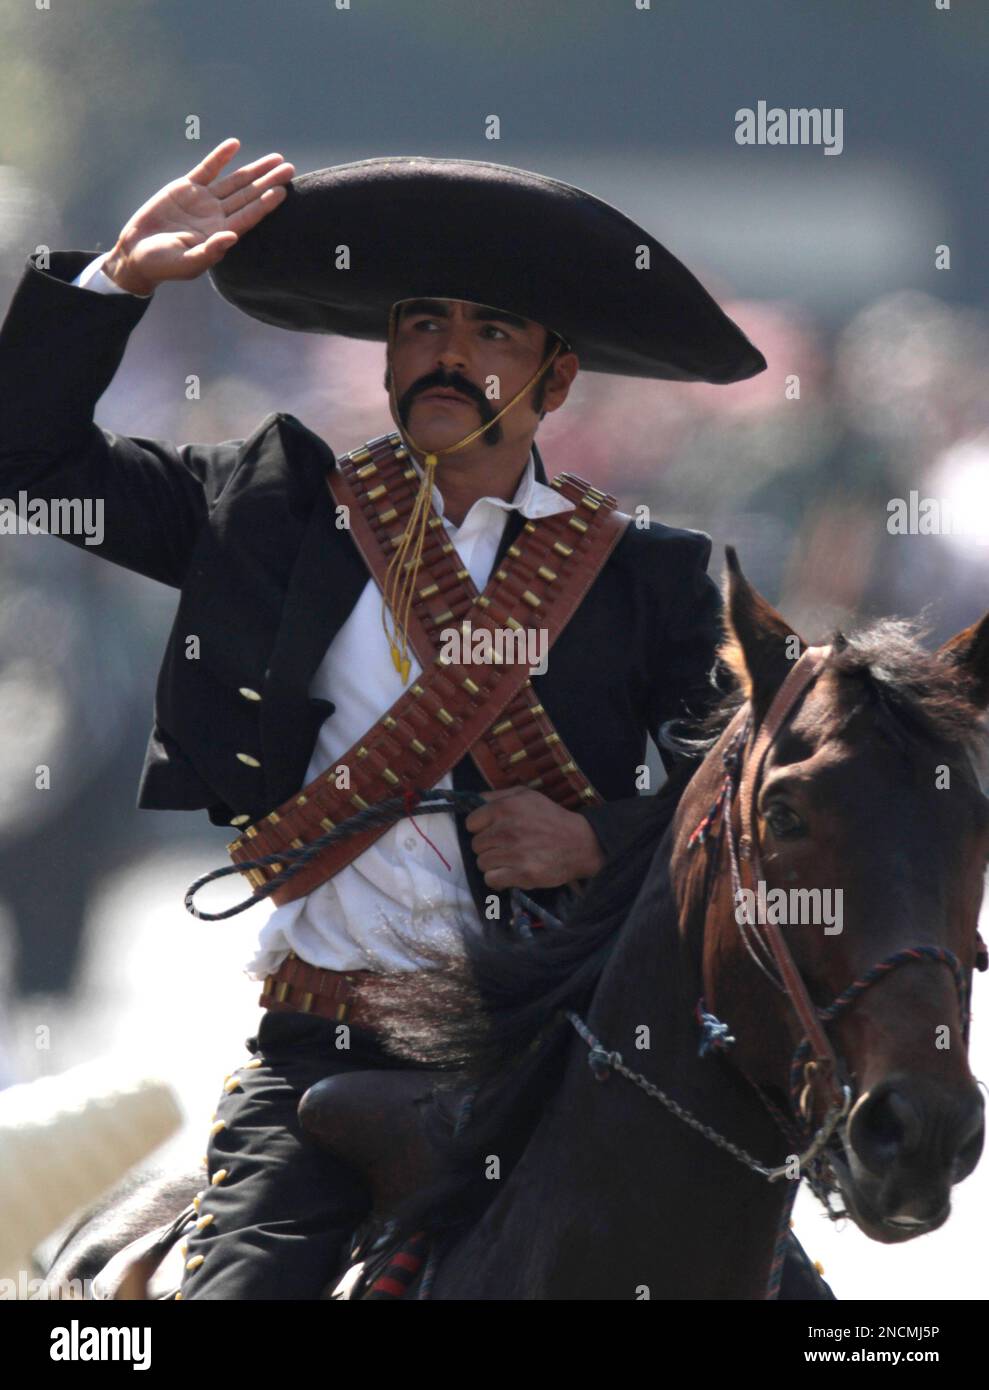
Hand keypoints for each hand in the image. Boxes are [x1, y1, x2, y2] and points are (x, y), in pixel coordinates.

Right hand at [102, 137, 293, 294]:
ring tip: (276, 158)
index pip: (249, 216)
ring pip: (234, 181)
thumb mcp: (187, 262)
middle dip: (268, 181)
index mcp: (221, 234)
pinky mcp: (187, 188)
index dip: (265, 203)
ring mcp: (204, 200)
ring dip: (254, 169)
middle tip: (290, 169)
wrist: (138, 252)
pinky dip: (220, 157)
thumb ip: (210, 251)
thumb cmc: (164, 264)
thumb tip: (231, 237)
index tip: (281, 190)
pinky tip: (234, 145)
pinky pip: (208, 169)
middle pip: (248, 195)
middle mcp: (218, 216)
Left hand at [464, 787, 605, 891]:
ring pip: (482, 863)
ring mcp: (514, 854)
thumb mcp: (527, 795)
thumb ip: (498, 795)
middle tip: (506, 846)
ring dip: (494, 863)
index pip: (471, 823)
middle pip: (476, 845)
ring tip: (511, 859)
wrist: (580, 843)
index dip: (481, 828)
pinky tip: (511, 872)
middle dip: (488, 846)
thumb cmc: (551, 817)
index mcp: (505, 808)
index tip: (493, 830)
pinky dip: (498, 879)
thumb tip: (474, 802)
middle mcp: (507, 830)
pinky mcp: (522, 874)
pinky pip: (491, 880)